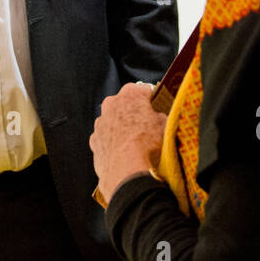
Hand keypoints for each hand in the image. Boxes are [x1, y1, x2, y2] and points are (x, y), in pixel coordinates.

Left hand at [89, 81, 165, 205]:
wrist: (127, 171)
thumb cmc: (147, 145)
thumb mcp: (165, 126)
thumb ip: (160, 117)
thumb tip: (158, 119)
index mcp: (130, 94)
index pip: (144, 90)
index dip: (154, 98)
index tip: (158, 106)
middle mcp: (111, 104)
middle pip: (126, 105)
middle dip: (135, 113)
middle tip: (148, 126)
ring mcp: (100, 123)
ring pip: (113, 121)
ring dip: (123, 128)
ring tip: (137, 143)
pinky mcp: (94, 141)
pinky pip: (106, 138)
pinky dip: (113, 143)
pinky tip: (125, 153)